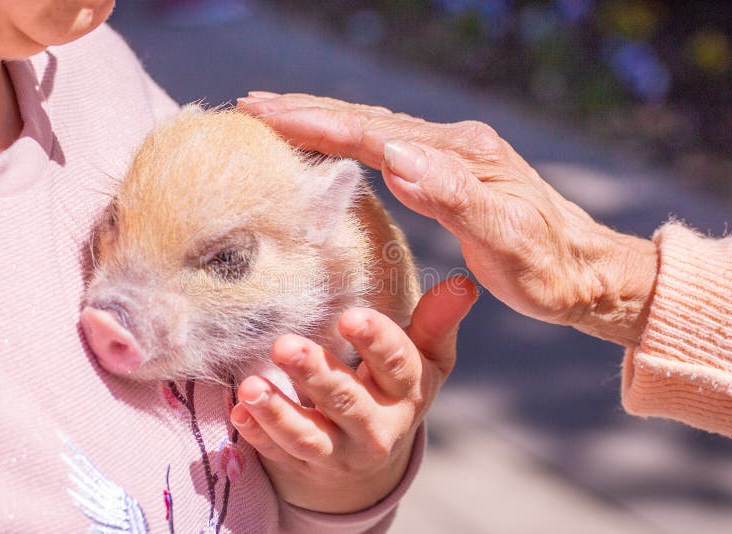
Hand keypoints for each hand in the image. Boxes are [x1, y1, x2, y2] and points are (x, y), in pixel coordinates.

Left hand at [230, 276, 477, 512]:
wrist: (374, 453)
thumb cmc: (396, 388)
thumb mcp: (425, 360)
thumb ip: (436, 323)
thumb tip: (464, 283)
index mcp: (407, 393)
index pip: (397, 366)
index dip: (376, 342)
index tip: (350, 316)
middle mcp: (376, 427)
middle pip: (347, 402)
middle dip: (317, 375)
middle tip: (286, 346)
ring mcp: (339, 452)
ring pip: (309, 436)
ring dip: (279, 413)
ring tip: (251, 387)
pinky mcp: (306, 466)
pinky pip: (280, 454)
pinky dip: (258, 436)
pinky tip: (240, 414)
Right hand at [237, 92, 657, 346]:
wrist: (588, 271)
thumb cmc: (549, 267)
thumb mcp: (507, 237)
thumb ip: (454, 194)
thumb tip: (396, 154)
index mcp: (460, 156)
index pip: (372, 132)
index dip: (315, 124)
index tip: (265, 116)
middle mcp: (453, 145)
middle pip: (366, 120)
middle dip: (306, 111)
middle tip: (252, 106)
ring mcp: (452, 155)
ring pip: (373, 128)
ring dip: (322, 120)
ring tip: (277, 115)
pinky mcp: (450, 172)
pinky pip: (387, 146)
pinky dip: (349, 139)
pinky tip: (333, 144)